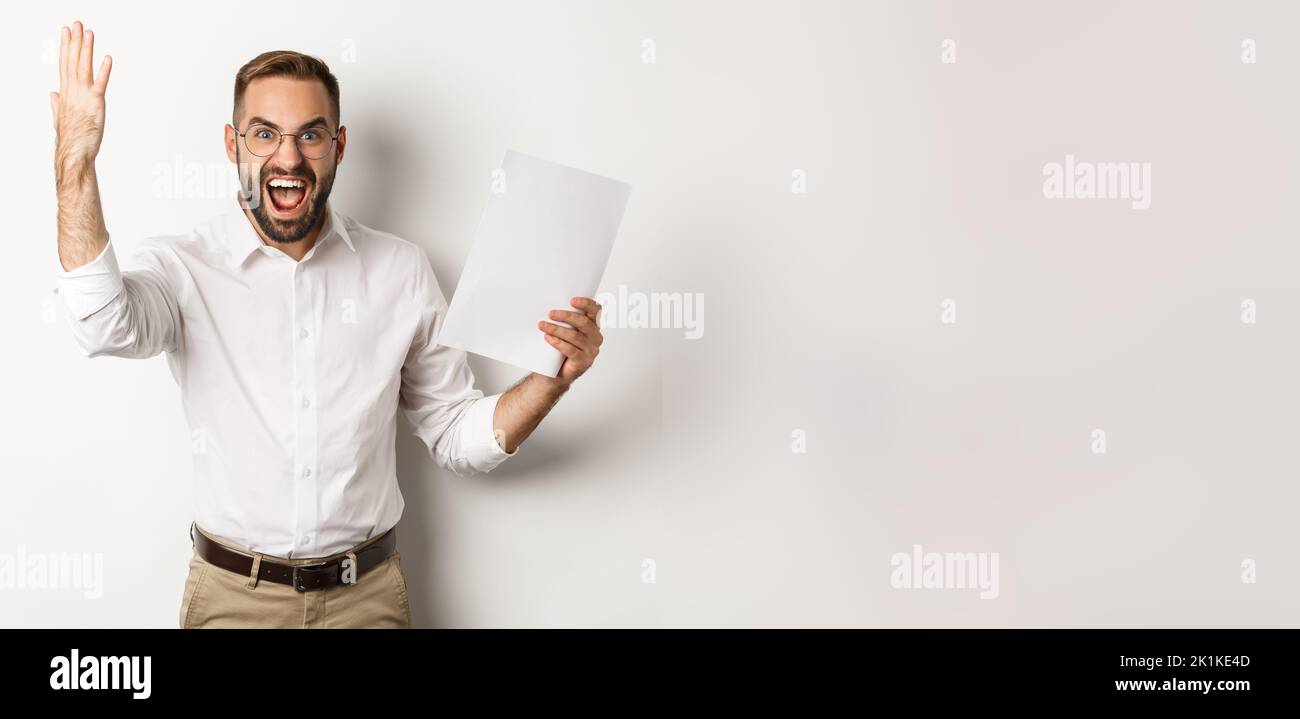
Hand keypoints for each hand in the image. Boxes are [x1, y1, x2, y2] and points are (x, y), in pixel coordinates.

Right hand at [51, 21, 111, 174]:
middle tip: (77, 23)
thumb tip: (52, 94)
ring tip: (88, 32)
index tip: (66, 31)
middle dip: (74, 41)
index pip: (64, 64)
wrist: (74, 153)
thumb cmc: (71, 138)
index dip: (66, 46)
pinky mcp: (95, 104)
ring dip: (86, 49)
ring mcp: (83, 96)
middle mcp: (72, 91)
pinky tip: (107, 58)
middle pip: (72, 61)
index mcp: (65, 93)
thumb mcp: (60, 117)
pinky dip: (103, 71)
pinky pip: (100, 84)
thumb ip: (56, 104)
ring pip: (83, 67)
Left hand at [536, 297, 603, 386]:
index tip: (571, 300)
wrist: (558, 372)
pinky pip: (570, 350)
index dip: (586, 303)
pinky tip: (548, 338)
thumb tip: (551, 304)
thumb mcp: (566, 330)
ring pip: (575, 336)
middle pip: (584, 323)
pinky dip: (558, 343)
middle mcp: (596, 337)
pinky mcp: (584, 362)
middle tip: (550, 313)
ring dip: (557, 329)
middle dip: (566, 316)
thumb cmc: (562, 347)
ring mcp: (591, 351)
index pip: (596, 311)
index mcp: (594, 326)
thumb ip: (565, 319)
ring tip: (543, 325)